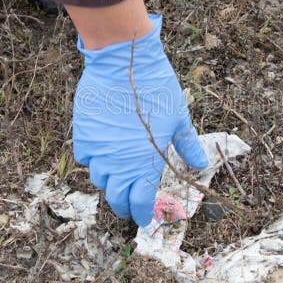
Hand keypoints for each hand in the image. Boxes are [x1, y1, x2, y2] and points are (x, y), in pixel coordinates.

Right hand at [73, 14, 208, 225]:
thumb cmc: (156, 90)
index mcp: (144, 165)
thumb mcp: (179, 119)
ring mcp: (98, 152)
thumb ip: (188, 146)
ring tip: (119, 177)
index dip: (143, 213)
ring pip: (99, 180)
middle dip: (125, 206)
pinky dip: (94, 161)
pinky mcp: (83, 137)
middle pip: (117, 200)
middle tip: (131, 205)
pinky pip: (86, 159)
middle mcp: (118, 165)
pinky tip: (104, 153)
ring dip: (110, 183)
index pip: (141, 203)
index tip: (146, 217)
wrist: (124, 65)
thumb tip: (199, 164)